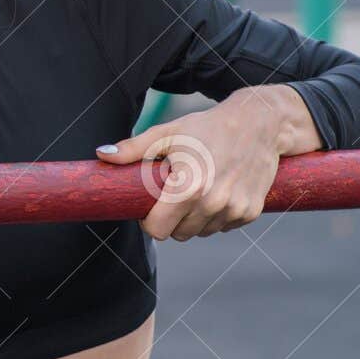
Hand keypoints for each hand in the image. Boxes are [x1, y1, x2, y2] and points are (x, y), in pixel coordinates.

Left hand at [94, 86, 309, 240]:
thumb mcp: (168, 134)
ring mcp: (234, 209)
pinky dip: (217, 216)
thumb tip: (101, 154)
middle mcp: (213, 203)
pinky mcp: (251, 212)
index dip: (149, 221)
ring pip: (201, 232)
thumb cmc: (207, 127)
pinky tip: (218, 191)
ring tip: (197, 190)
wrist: (258, 123)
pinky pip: (223, 227)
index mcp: (189, 188)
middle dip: (171, 220)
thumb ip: (134, 149)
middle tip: (173, 196)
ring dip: (194, 219)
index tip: (150, 208)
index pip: (158, 230)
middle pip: (179, 235)